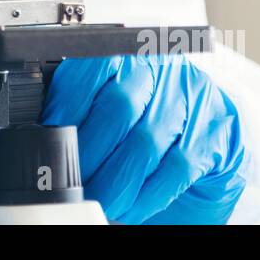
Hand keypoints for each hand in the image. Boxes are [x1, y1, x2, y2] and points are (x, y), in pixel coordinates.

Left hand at [42, 54, 246, 223]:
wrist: (208, 138)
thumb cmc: (149, 121)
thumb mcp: (114, 106)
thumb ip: (83, 111)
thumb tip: (44, 136)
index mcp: (130, 55)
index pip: (95, 67)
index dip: (69, 103)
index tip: (51, 135)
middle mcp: (163, 69)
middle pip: (120, 106)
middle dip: (89, 152)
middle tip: (72, 180)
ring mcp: (193, 99)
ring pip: (146, 141)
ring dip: (116, 180)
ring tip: (99, 199)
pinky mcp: (214, 134)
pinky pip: (177, 167)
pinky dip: (148, 193)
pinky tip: (132, 205)